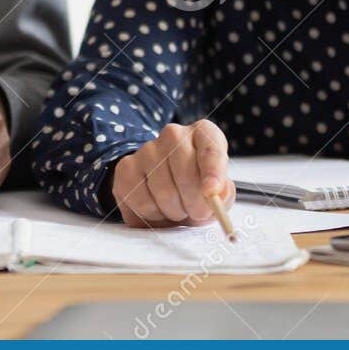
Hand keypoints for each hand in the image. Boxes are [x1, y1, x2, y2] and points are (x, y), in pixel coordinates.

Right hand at [109, 120, 233, 228]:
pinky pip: (143, 203)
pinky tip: (158, 208)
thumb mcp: (219, 192)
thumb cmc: (197, 189)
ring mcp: (147, 149)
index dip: (212, 171)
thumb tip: (214, 194)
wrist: (164, 189)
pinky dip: (154, 215)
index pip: (210, 148)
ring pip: (164, 192)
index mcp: (203, 134)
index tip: (211, 192)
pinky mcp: (126, 167)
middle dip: (195, 203)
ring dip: (175, 212)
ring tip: (177, 208)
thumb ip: (223, 194)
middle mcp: (174, 135)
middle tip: (197, 212)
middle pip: (186, 173)